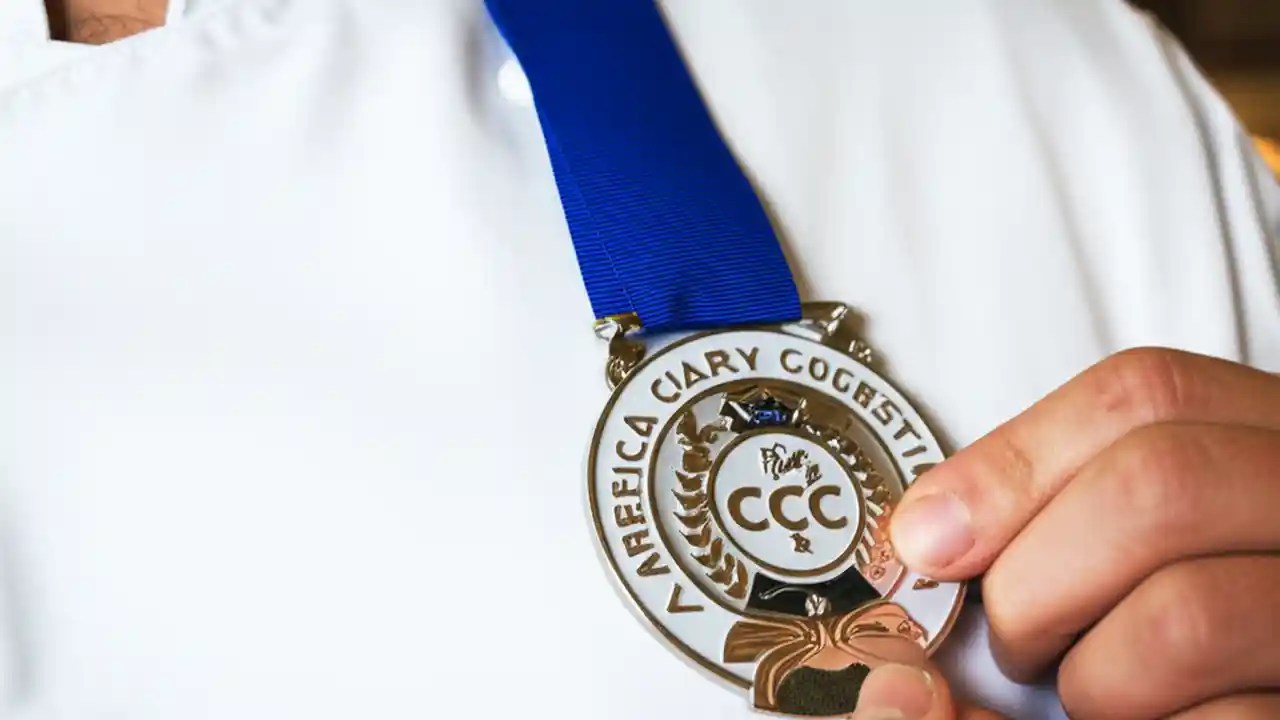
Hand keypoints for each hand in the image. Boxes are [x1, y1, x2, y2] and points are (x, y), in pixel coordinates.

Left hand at [884, 348, 1279, 718]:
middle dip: (1037, 577)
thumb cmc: (1221, 611)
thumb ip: (1073, 497)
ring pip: (1182, 616)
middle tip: (1015, 637)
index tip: (931, 536)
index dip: (1013, 462)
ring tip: (1094, 691)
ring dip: (1093, 676)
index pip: (1145, 394)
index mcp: (1273, 443)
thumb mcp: (1166, 528)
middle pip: (1153, 486)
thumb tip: (930, 529)